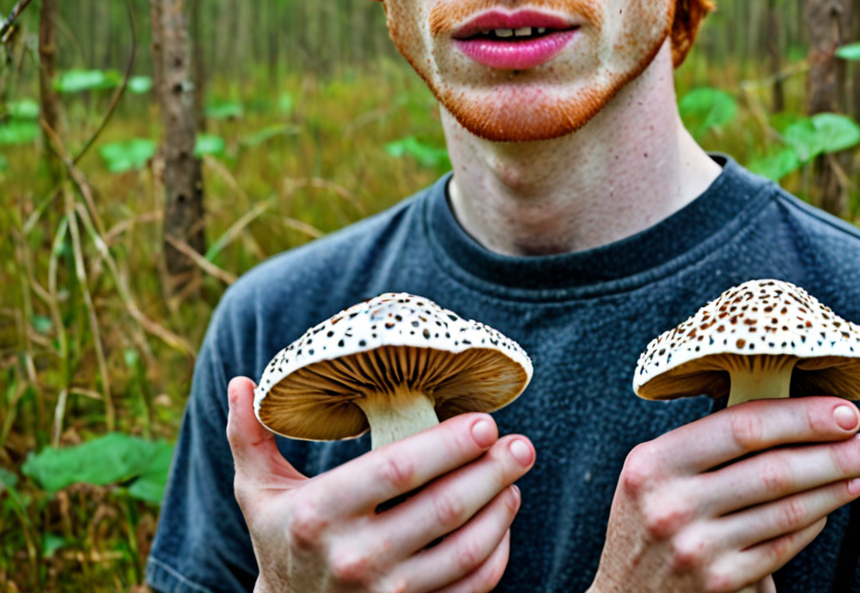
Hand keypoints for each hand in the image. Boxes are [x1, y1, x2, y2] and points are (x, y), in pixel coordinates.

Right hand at [227, 376, 534, 592]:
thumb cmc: (282, 537)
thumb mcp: (257, 491)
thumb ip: (250, 436)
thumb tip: (242, 382)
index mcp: (320, 514)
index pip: (396, 470)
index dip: (446, 444)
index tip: (484, 420)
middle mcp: (356, 558)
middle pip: (443, 508)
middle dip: (491, 471)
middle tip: (521, 444)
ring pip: (464, 551)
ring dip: (501, 508)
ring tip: (516, 474)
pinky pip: (469, 588)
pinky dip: (496, 553)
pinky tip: (503, 518)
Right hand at [591, 397, 859, 592]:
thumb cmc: (646, 522)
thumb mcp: (652, 474)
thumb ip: (702, 447)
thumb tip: (785, 413)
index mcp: (653, 462)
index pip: (740, 426)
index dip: (799, 416)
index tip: (842, 410)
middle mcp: (671, 504)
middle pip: (772, 469)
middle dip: (830, 452)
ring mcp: (697, 549)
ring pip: (785, 510)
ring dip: (835, 487)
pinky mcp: (720, 584)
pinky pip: (781, 546)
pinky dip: (812, 522)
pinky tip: (830, 506)